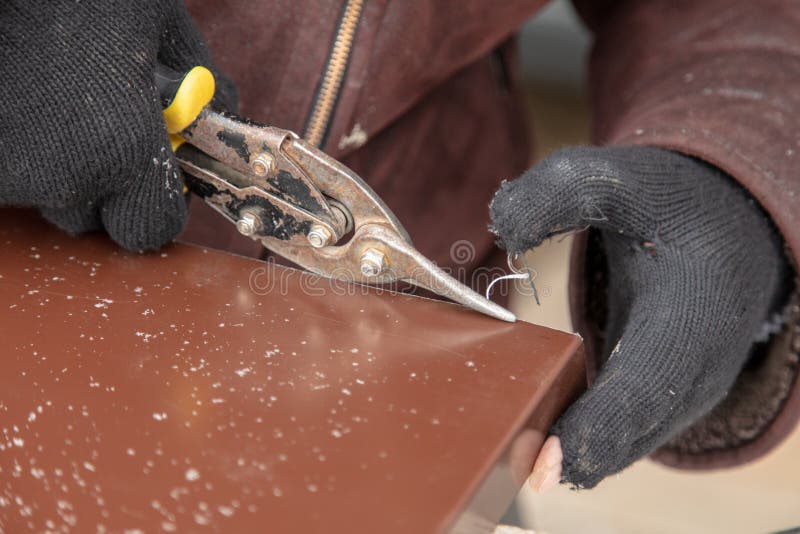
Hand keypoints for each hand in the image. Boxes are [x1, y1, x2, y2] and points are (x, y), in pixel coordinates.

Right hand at [0, 0, 233, 250]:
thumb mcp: (155, 21)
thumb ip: (196, 78)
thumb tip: (219, 107)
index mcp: (124, 148)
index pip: (153, 227)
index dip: (159, 201)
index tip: (156, 173)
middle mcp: (66, 176)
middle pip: (97, 217)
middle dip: (107, 185)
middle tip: (102, 132)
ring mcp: (10, 175)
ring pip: (49, 198)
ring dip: (61, 168)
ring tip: (59, 109)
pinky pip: (12, 178)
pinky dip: (22, 153)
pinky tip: (25, 106)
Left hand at [490, 146, 786, 488]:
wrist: (725, 232)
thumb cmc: (669, 207)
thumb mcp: (621, 180)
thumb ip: (558, 192)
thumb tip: (503, 231)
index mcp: (694, 311)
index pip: (646, 385)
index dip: (597, 426)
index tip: (546, 457)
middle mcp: (696, 368)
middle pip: (634, 432)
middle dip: (574, 456)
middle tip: (516, 472)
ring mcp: (682, 391)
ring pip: (628, 443)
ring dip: (575, 458)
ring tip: (515, 467)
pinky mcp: (662, 397)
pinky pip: (624, 432)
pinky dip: (584, 445)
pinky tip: (537, 446)